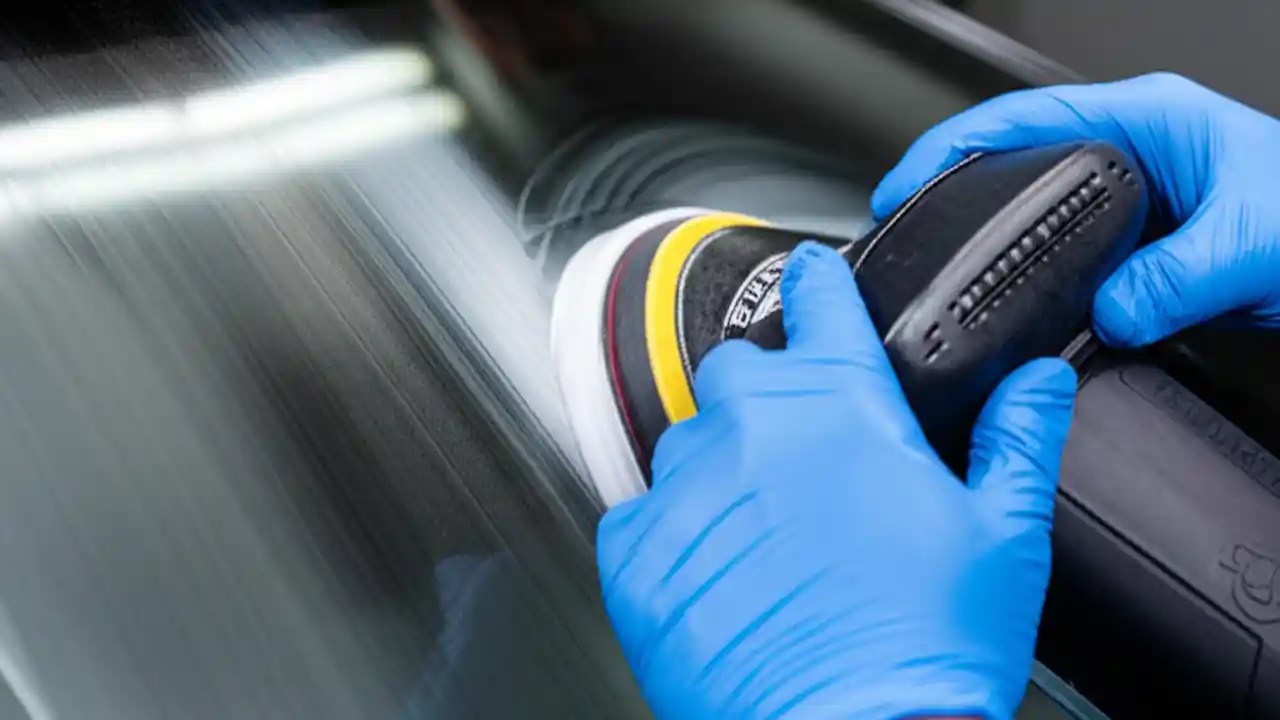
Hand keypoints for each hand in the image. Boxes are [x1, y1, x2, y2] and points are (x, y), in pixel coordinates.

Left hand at [596, 242, 1075, 719]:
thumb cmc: (928, 650)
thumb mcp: (1003, 535)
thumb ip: (1018, 439)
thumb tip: (1037, 381)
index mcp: (841, 406)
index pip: (818, 302)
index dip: (817, 281)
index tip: (810, 275)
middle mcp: (752, 431)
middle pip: (740, 370)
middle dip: (769, 392)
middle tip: (806, 454)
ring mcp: (686, 490)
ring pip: (688, 439)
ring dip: (722, 465)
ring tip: (769, 529)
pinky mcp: (639, 554)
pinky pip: (641, 511)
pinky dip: (674, 528)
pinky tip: (721, 568)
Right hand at [873, 72, 1279, 347]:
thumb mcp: (1255, 242)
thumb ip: (1178, 277)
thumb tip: (1108, 311)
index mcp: (1148, 121)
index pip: (1024, 118)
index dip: (952, 148)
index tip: (906, 185)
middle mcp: (1132, 153)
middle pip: (1013, 158)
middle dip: (951, 188)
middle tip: (902, 226)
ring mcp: (1133, 201)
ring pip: (1035, 211)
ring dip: (988, 234)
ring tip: (939, 265)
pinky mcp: (1139, 246)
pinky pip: (1066, 257)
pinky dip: (1032, 278)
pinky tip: (1012, 302)